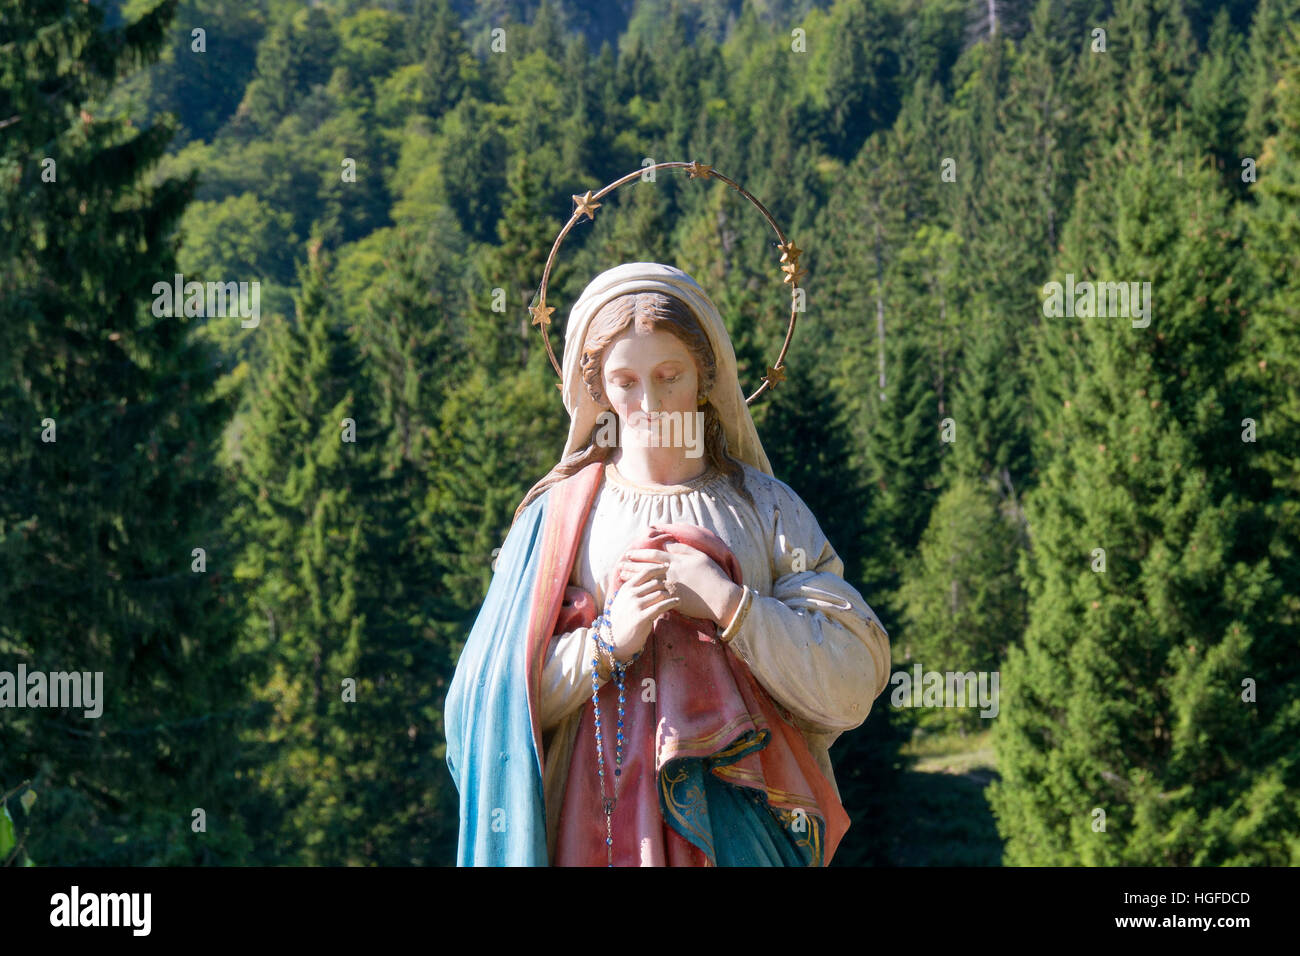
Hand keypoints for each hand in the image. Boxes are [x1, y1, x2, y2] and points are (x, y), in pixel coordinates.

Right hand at [606, 558, 678, 663]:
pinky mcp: (642, 618)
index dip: (658, 568)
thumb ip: (634, 589)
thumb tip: (650, 578)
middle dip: (666, 584)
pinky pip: (661, 606)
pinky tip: (677, 602)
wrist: (613, 640)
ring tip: (675, 596)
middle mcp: (630, 594)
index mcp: (626, 588)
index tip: (667, 566)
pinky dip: (671, 603)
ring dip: (669, 594)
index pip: (645, 572)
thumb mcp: (623, 600)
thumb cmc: (621, 619)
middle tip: (673, 587)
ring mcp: (635, 606)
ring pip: (660, 593)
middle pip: (655, 582)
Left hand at [621, 535, 741, 626]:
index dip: (639, 554)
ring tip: (622, 576)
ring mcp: (670, 587)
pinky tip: (635, 591)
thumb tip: (668, 545)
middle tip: (620, 564)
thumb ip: (682, 549)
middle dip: (631, 565)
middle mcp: (670, 573)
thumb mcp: (700, 556)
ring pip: (646, 581)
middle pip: (645, 568)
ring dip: (633, 578)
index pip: (653, 555)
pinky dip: (642, 592)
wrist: (721, 598)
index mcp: (676, 561)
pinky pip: (653, 595)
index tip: (629, 553)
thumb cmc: (714, 575)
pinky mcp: (672, 600)